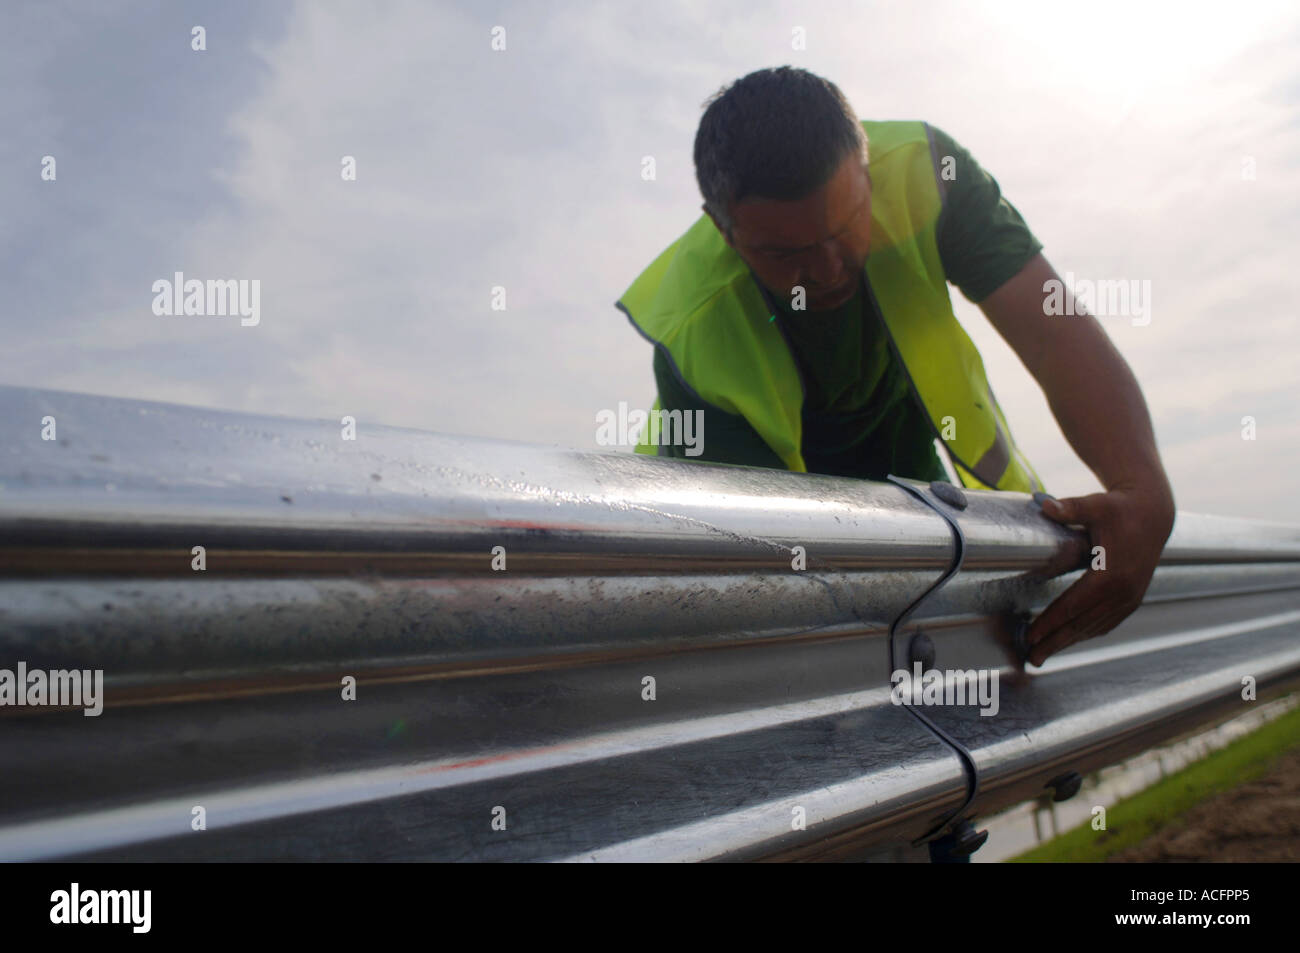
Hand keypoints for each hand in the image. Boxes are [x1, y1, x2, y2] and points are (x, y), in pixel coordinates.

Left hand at [1026, 483, 1174, 666]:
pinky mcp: (1133, 599)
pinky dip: (1088, 633)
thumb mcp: (1095, 505)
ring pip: (1095, 627)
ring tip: (1045, 654)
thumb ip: (1070, 508)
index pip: (1073, 606)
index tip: (1030, 636)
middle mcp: (1123, 591)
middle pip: (1082, 623)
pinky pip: (1107, 623)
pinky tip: (1071, 639)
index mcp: (1112, 574)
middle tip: (1032, 658)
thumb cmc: (1120, 509)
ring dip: (1069, 642)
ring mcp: (1130, 598)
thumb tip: (1046, 506)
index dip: (1050, 622)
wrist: (1153, 515)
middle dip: (1055, 642)